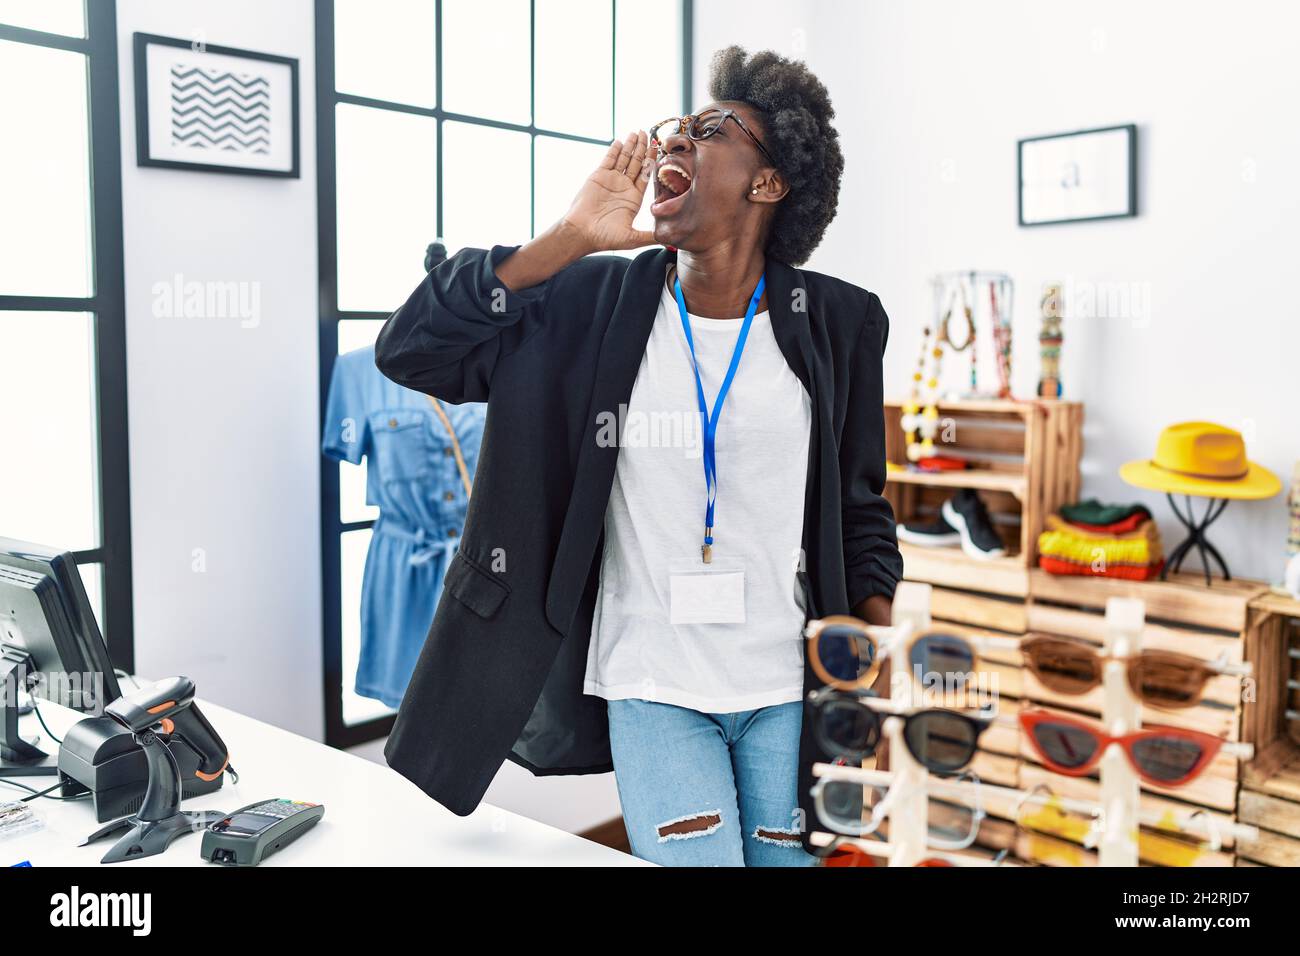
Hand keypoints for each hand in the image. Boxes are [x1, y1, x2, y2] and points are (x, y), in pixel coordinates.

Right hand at [560, 130, 655, 252]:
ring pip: (624, 159)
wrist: (581, 233)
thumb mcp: (632, 238)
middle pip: (637, 163)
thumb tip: (669, 241)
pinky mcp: (598, 176)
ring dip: (631, 146)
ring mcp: (611, 180)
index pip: (647, 175)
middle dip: (643, 149)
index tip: (659, 149)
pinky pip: (608, 160)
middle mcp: (624, 187)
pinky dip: (615, 150)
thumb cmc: (604, 238)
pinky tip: (621, 140)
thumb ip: (649, 236)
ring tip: (637, 132)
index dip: (653, 162)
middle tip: (649, 135)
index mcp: (634, 199)